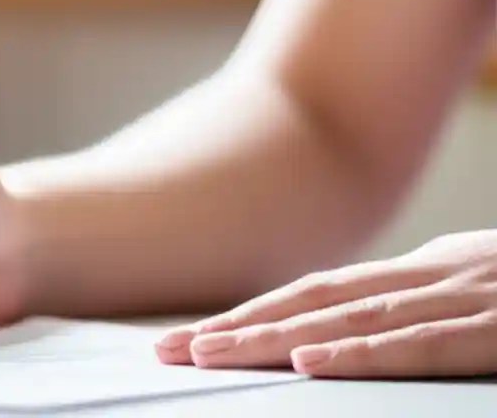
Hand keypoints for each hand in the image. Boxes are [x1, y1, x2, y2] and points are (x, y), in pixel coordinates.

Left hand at [156, 230, 496, 377]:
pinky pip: (420, 344)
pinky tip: (308, 363)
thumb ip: (430, 308)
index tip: (197, 335)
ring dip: (272, 336)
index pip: (325, 292)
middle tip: (168, 347)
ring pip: (349, 317)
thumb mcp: (491, 297)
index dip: (257, 313)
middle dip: (238, 325)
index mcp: (431, 269)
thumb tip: (370, 324)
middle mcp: (437, 274)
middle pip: (316, 300)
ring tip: (206, 352)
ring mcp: (467, 297)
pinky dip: (360, 354)